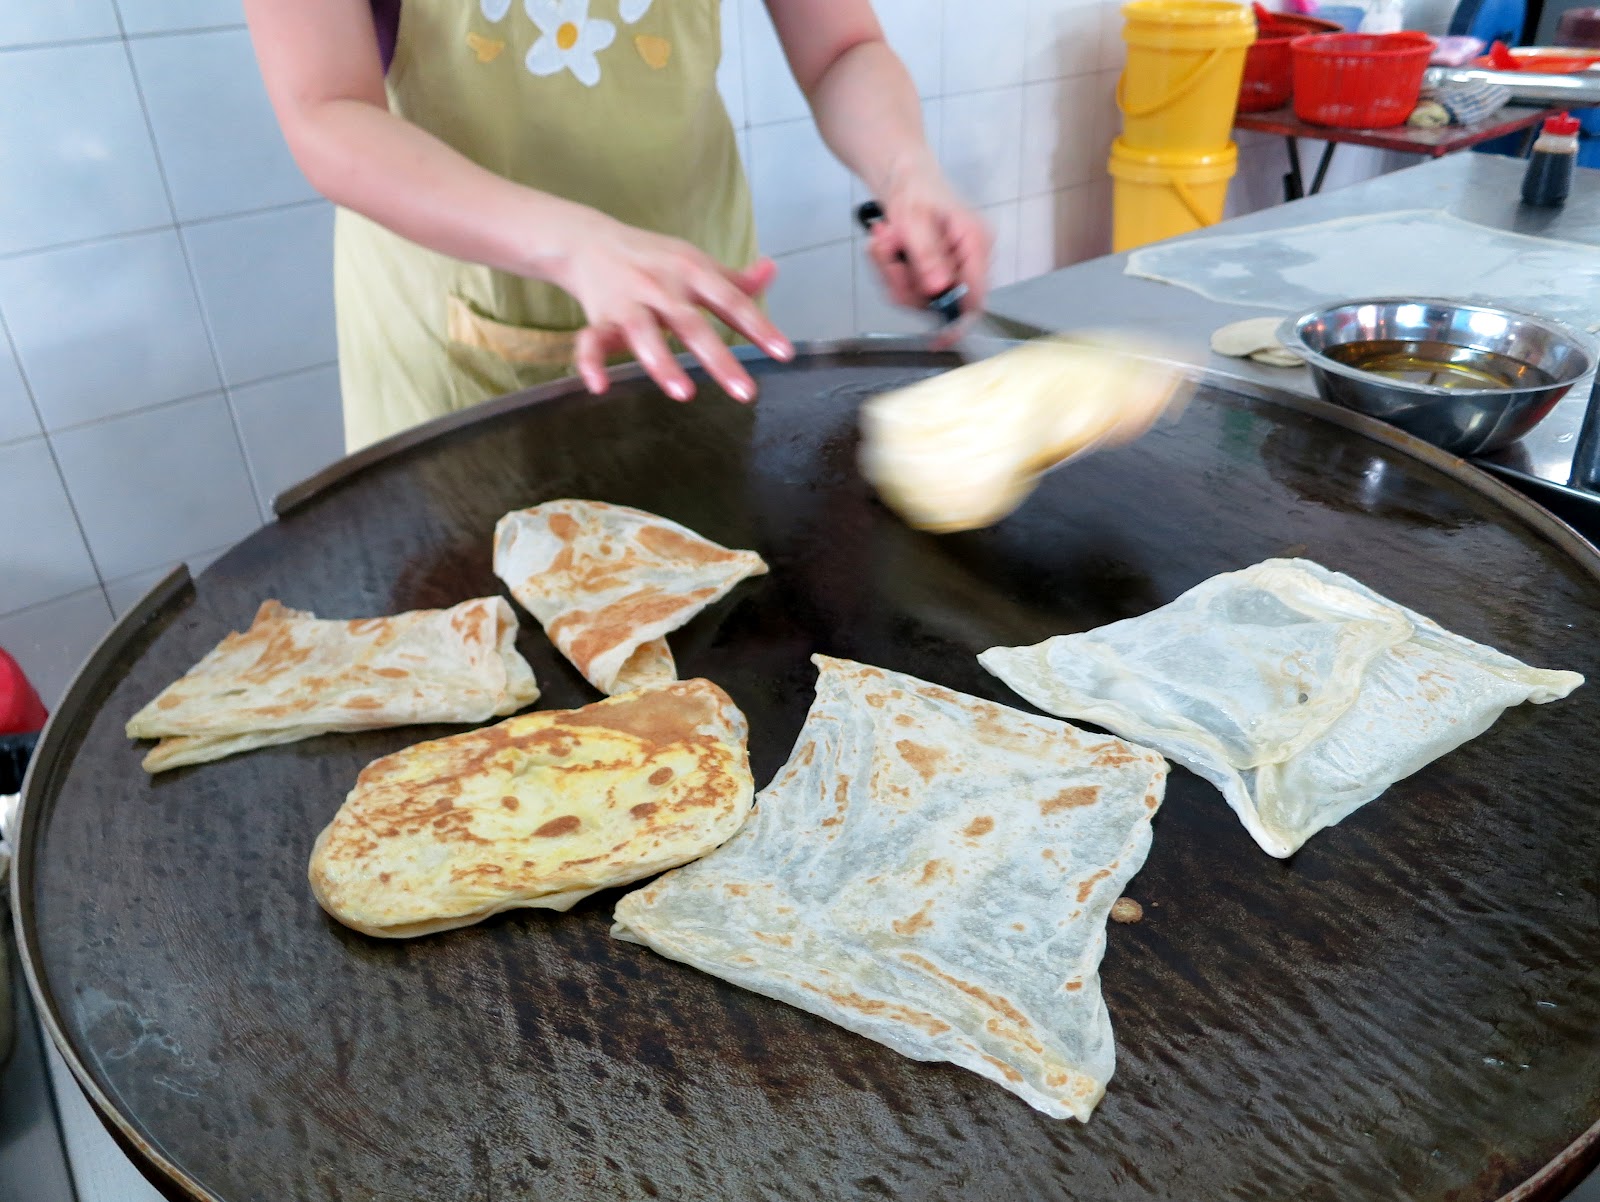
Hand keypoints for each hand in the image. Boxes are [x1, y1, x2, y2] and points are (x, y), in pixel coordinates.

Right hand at [554, 211, 793, 402]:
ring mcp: (629, 302)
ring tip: (684, 394)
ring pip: (643, 332)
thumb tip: (771, 272)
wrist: (588, 240)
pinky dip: (591, 363)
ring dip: (662, 363)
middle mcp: (662, 286)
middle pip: (691, 324)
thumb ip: (732, 279)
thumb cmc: (652, 258)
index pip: (731, 301)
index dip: (759, 326)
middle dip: (718, 359)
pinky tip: (599, 387)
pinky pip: (591, 341)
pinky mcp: (599, 317)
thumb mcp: (694, 262)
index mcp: (691, 272)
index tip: (784, 354)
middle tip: (745, 393)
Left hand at [865, 153, 990, 331]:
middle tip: (883, 250)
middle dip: (903, 281)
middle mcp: (969, 260)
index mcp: (976, 243)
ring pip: (918, 296)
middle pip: (940, 300)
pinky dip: (890, 270)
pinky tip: (884, 245)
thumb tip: (939, 289)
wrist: (904, 175)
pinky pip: (909, 287)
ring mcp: (951, 267)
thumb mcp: (915, 219)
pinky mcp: (934, 271)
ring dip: (891, 273)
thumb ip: (928, 255)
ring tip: (882, 240)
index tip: (940, 340)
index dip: (960, 322)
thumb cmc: (915, 188)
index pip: (976, 296)